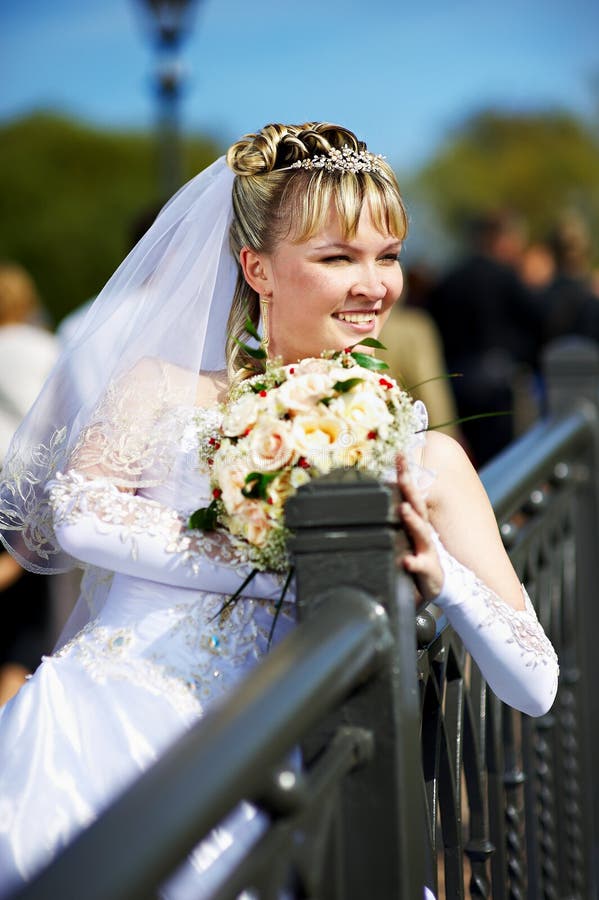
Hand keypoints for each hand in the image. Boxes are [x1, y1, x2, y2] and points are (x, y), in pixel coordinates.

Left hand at [395, 454, 443, 603]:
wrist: (445, 587)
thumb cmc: (423, 558)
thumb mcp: (411, 537)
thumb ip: (401, 518)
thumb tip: (383, 493)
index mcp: (419, 523)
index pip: (411, 494)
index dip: (406, 474)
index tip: (400, 453)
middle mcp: (424, 533)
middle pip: (417, 506)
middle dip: (410, 488)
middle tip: (402, 472)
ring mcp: (428, 550)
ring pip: (421, 533)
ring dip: (412, 520)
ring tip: (403, 509)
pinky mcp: (430, 571)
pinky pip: (421, 566)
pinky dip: (414, 562)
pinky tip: (406, 560)